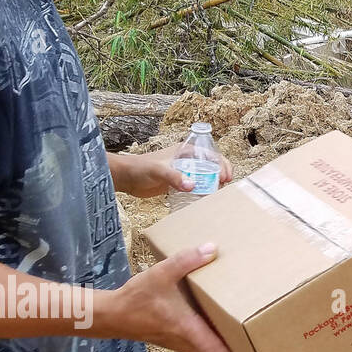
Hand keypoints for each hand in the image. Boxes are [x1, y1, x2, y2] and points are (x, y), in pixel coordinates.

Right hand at [108, 244, 251, 351]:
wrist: (110, 315)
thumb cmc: (135, 297)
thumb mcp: (160, 273)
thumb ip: (186, 260)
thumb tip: (212, 249)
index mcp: (186, 328)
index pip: (214, 351)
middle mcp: (185, 341)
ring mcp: (179, 343)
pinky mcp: (175, 340)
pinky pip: (200, 351)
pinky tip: (224, 344)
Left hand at [110, 147, 233, 198]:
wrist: (125, 178)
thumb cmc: (140, 168)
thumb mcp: (159, 170)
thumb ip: (175, 177)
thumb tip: (192, 186)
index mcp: (188, 151)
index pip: (213, 156)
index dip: (223, 165)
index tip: (226, 178)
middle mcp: (189, 160)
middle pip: (212, 167)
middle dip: (221, 176)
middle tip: (223, 188)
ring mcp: (184, 171)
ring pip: (205, 177)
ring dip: (212, 185)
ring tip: (216, 195)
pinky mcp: (178, 183)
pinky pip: (195, 187)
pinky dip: (201, 192)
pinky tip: (203, 200)